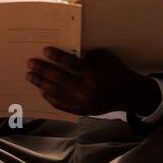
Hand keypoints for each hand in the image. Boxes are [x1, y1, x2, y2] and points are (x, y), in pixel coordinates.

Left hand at [25, 48, 160, 117]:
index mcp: (95, 76)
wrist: (131, 96)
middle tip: (31, 64)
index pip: (71, 65)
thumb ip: (90, 57)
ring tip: (31, 76)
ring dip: (41, 84)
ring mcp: (83, 104)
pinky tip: (42, 90)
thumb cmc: (119, 74)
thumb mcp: (109, 60)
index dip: (57, 57)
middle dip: (43, 70)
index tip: (45, 51)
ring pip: (56, 94)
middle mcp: (87, 92)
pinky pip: (60, 105)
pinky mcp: (81, 111)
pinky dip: (49, 98)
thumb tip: (70, 53)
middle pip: (59, 80)